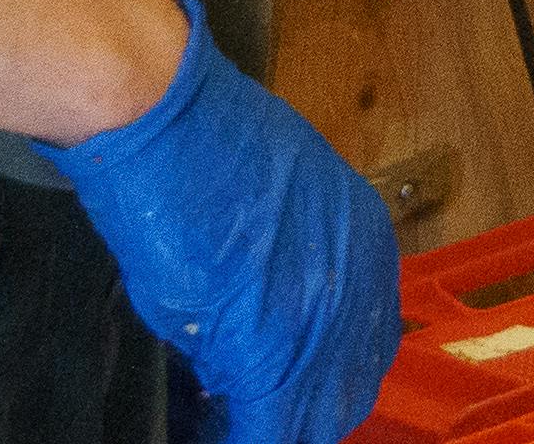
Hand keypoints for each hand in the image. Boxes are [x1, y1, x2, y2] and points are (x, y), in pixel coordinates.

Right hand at [35, 0, 402, 443]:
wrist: (167, 121)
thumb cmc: (204, 148)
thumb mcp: (275, 206)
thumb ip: (287, 272)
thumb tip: (256, 331)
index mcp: (366, 244)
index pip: (361, 345)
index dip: (318, 381)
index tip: (280, 401)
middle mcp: (359, 285)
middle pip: (346, 390)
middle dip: (300, 414)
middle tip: (250, 418)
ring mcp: (319, 321)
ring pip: (313, 417)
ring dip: (271, 426)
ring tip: (226, 426)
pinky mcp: (268, 351)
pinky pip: (270, 428)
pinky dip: (243, 439)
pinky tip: (217, 436)